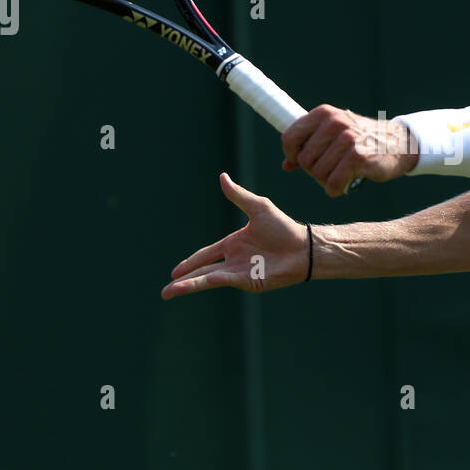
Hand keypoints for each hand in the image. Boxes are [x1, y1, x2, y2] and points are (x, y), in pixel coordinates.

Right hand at [161, 173, 308, 298]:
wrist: (303, 246)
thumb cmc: (284, 227)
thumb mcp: (258, 207)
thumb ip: (238, 195)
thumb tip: (222, 176)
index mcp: (233, 244)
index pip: (205, 255)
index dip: (190, 263)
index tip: (175, 271)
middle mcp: (234, 261)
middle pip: (202, 271)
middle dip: (183, 281)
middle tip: (165, 291)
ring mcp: (241, 273)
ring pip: (209, 280)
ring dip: (191, 286)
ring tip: (171, 293)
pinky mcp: (250, 281)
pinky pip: (228, 280)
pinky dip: (215, 280)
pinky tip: (203, 280)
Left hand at [281, 104, 417, 196]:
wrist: (399, 144)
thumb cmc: (362, 141)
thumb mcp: (334, 135)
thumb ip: (309, 146)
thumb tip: (286, 166)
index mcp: (324, 114)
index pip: (289, 137)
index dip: (292, 155)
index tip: (302, 162)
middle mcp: (334, 122)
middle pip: (304, 160)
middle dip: (314, 171)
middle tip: (330, 170)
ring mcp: (347, 138)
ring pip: (317, 173)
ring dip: (327, 181)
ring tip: (340, 176)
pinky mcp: (358, 156)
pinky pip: (333, 183)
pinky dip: (336, 190)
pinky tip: (344, 186)